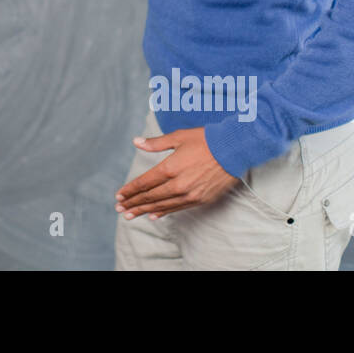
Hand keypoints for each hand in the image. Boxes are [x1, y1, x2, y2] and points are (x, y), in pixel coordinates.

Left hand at [115, 126, 238, 218]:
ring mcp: (190, 194)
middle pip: (150, 197)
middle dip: (133, 203)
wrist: (234, 150)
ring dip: (144, 210)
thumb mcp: (178, 137)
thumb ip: (155, 143)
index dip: (130, 190)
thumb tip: (136, 142)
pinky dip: (164, 212)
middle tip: (120, 209)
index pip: (144, 183)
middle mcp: (178, 185)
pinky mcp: (201, 199)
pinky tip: (154, 215)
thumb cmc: (206, 140)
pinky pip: (178, 209)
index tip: (119, 195)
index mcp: (169, 168)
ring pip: (162, 205)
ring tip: (131, 215)